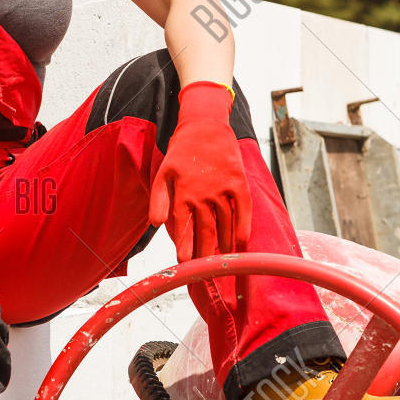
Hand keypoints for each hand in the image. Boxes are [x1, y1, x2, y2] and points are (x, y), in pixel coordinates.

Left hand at [148, 81, 251, 261]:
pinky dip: (243, 227)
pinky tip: (241, 243)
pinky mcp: (238, 182)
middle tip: (206, 275)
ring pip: (224, 225)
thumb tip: (156, 224)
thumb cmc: (181, 151)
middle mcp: (202, 195)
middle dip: (205, 256)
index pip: (183, 229)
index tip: (185, 267)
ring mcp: (222, 189)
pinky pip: (243, 210)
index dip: (185, 250)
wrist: (205, 124)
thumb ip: (159, 199)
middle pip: (205, 232)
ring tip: (224, 265)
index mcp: (182, 194)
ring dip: (223, 246)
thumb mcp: (163, 172)